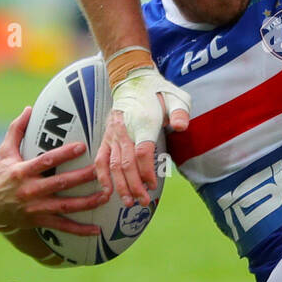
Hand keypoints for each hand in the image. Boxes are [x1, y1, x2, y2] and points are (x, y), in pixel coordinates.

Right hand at [0, 107, 109, 235]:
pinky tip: (97, 230)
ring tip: (106, 195)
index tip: (83, 146)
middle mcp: (30, 191)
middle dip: (83, 177)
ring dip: (88, 202)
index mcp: (22, 171)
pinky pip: (63, 226)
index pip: (46, 161)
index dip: (64, 154)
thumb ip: (17, 130)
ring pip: (66, 206)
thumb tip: (29, 108)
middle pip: (60, 184)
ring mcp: (36, 208)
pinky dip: (80, 230)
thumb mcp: (5, 152)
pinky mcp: (40, 221)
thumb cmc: (1, 175)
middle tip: (102, 169)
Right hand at [95, 64, 190, 207]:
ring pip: (112, 164)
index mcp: (143, 122)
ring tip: (128, 203)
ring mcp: (113, 134)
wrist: (133, 79)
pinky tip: (107, 191)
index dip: (147, 171)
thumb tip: (181, 127)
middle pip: (126, 163)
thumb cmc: (158, 91)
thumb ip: (179, 112)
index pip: (142, 151)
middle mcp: (125, 130)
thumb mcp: (176, 97)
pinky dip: (101, 176)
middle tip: (144, 202)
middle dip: (134, 185)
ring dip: (120, 185)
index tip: (153, 184)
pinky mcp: (106, 136)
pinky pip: (100, 159)